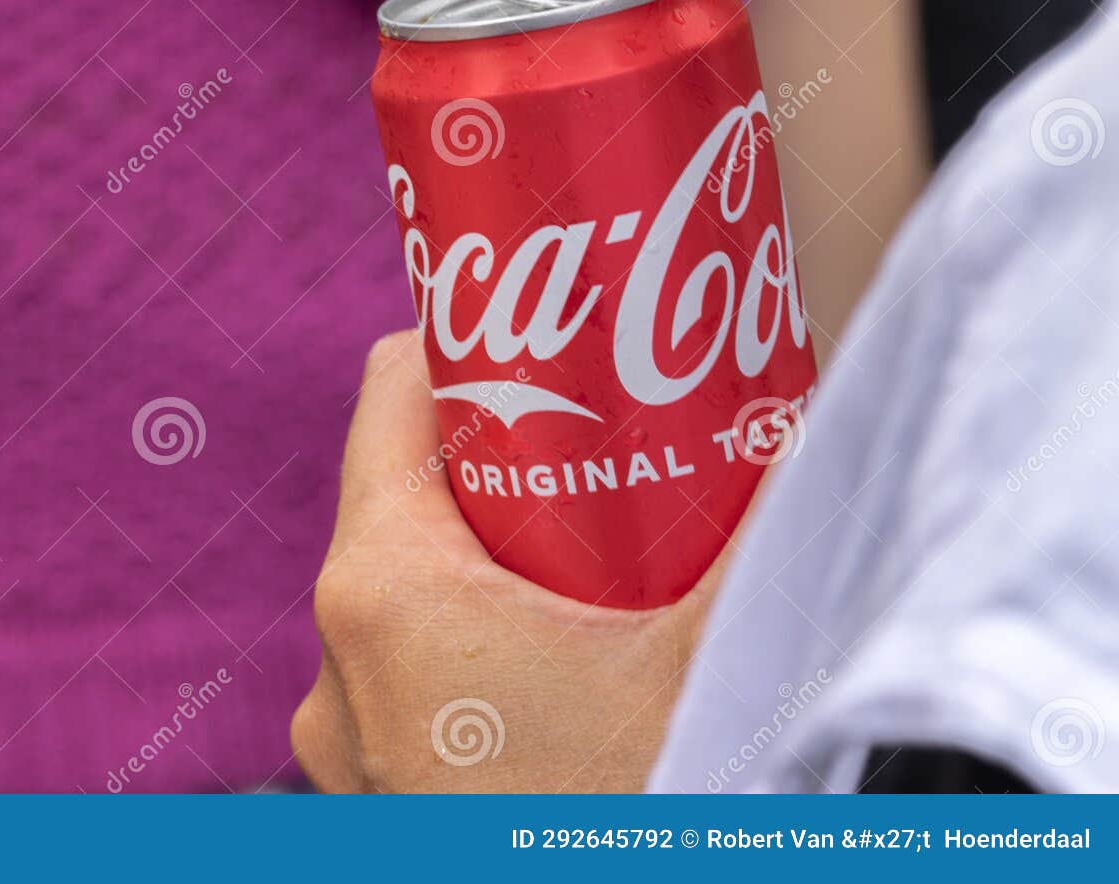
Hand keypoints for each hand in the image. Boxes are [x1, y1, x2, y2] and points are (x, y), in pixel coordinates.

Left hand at [291, 331, 729, 791]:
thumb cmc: (631, 818)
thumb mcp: (715, 659)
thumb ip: (772, 532)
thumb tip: (821, 424)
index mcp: (384, 590)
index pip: (392, 394)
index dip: (471, 346)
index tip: (550, 339)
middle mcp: (336, 663)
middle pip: (408, 495)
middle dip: (506, 460)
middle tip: (604, 448)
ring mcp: (346, 739)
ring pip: (411, 592)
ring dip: (493, 561)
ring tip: (601, 562)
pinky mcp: (375, 793)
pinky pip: (409, 675)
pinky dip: (476, 647)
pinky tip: (569, 666)